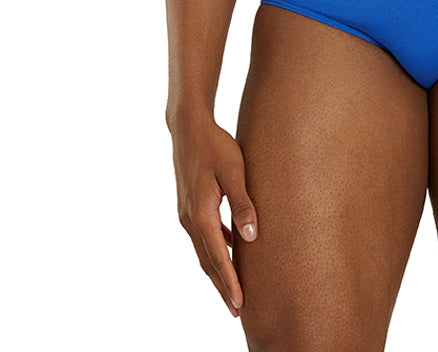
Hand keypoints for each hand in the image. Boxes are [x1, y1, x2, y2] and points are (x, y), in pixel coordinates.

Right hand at [170, 117, 257, 316]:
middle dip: (222, 286)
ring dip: (218, 271)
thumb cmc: (215, 145)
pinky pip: (203, 236)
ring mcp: (187, 213)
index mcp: (200, 213)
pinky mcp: (189, 206)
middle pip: (207, 261)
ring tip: (234, 289)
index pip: (217, 257)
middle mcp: (190, 218)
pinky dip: (214, 250)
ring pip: (203, 251)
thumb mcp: (234, 171)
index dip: (229, 282)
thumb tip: (251, 236)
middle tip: (237, 311)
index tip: (239, 304)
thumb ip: (243, 203)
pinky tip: (230, 249)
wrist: (188, 127)